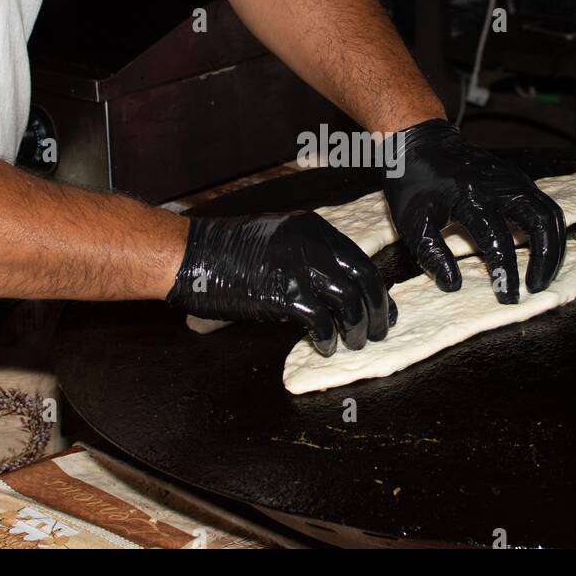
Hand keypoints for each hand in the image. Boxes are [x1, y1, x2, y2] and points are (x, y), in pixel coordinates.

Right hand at [166, 213, 395, 355]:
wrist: (192, 256)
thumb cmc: (228, 252)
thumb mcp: (278, 240)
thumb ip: (309, 256)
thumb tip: (337, 287)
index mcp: (314, 229)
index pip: (361, 261)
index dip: (377, 290)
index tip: (383, 310)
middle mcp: (313, 244)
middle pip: (364, 280)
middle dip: (377, 310)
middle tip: (378, 332)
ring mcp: (299, 268)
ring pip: (349, 302)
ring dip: (357, 328)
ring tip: (353, 343)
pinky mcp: (283, 294)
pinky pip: (321, 321)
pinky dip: (329, 338)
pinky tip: (325, 346)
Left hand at [383, 119, 566, 303]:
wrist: (422, 142)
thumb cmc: (414, 182)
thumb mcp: (412, 220)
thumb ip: (431, 253)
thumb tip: (453, 284)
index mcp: (472, 198)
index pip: (498, 241)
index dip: (505, 272)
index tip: (507, 296)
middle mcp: (500, 186)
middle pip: (540, 223)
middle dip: (545, 259)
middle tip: (535, 287)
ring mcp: (513, 180)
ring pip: (550, 213)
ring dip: (554, 246)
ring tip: (544, 274)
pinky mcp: (518, 179)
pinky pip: (545, 205)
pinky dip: (550, 230)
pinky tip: (542, 250)